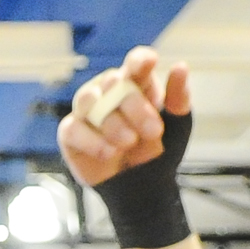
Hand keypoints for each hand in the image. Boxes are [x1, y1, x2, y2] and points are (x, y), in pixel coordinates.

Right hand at [56, 46, 189, 187]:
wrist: (141, 187)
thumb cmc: (158, 152)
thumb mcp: (178, 126)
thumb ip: (179, 98)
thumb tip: (180, 66)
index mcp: (137, 83)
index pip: (134, 62)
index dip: (139, 60)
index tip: (149, 63)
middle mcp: (109, 90)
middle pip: (114, 82)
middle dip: (135, 107)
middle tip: (154, 132)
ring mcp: (87, 110)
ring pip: (90, 101)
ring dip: (112, 123)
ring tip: (128, 143)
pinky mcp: (70, 132)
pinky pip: (73, 128)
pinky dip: (92, 141)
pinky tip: (109, 153)